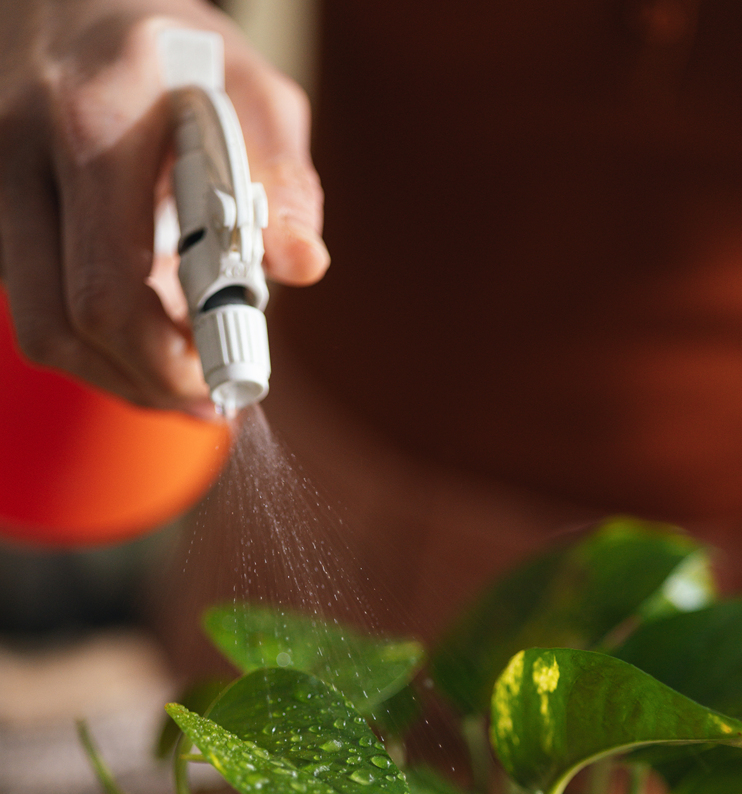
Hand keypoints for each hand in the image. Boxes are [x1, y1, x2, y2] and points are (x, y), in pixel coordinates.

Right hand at [0, 0, 328, 415]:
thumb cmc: (172, 49)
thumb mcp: (246, 83)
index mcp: (93, 118)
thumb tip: (302, 265)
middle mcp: (21, 153)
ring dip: (118, 377)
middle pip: (66, 327)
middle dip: (148, 382)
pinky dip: (95, 349)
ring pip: (39, 333)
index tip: (234, 378)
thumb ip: (279, 175)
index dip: (172, 358)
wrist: (68, 0)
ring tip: (185, 383)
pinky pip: (33, 311)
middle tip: (212, 395)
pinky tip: (148, 346)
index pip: (113, 288)